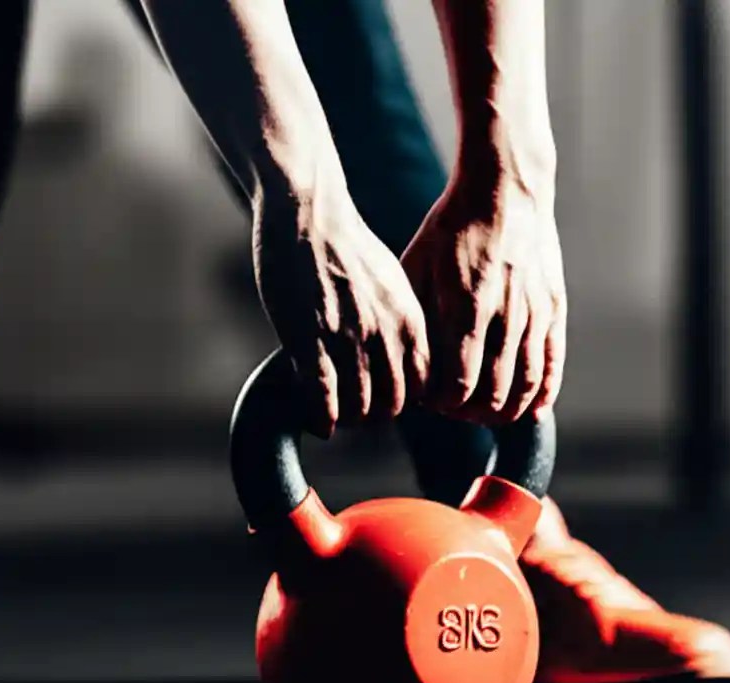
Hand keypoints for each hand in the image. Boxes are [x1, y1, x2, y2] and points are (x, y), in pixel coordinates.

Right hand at [255, 195, 430, 437]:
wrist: (308, 212)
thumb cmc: (347, 244)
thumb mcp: (393, 282)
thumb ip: (402, 320)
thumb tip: (405, 355)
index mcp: (409, 319)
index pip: (423, 385)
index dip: (406, 399)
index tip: (388, 397)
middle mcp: (383, 333)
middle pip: (393, 404)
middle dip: (376, 415)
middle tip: (360, 412)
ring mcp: (345, 338)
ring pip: (358, 407)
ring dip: (348, 419)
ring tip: (338, 416)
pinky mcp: (307, 340)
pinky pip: (323, 397)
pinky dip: (322, 417)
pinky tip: (319, 423)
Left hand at [401, 179, 566, 424]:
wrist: (505, 190)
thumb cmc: (453, 228)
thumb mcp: (418, 267)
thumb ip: (416, 317)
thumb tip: (411, 364)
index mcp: (465, 307)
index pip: (458, 384)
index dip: (444, 404)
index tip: (432, 401)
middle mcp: (504, 315)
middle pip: (493, 394)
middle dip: (471, 414)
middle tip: (457, 411)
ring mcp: (534, 313)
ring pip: (526, 386)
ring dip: (505, 410)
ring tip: (487, 413)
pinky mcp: (554, 308)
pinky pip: (553, 364)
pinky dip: (543, 395)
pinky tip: (530, 410)